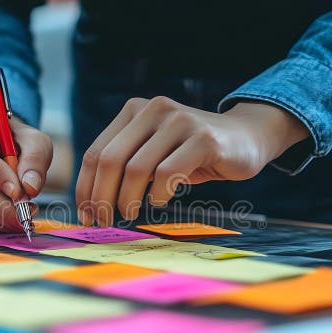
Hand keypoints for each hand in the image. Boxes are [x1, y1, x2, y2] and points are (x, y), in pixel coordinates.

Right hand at [0, 117, 51, 230]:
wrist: (7, 148)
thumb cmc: (20, 142)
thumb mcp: (36, 142)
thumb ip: (36, 160)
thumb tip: (29, 187)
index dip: (0, 178)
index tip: (19, 193)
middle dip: (4, 204)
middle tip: (27, 212)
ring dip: (1, 215)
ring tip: (25, 214)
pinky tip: (11, 217)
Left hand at [75, 97, 308, 226]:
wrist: (246, 138)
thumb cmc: (193, 153)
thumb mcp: (154, 153)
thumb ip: (125, 166)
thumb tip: (91, 205)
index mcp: (133, 111)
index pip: (96, 153)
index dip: (85, 188)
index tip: (86, 216)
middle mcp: (153, 110)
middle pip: (110, 161)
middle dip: (101, 198)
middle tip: (104, 222)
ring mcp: (179, 121)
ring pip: (135, 168)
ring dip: (126, 200)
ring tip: (129, 215)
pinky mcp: (203, 138)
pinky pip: (167, 173)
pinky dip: (157, 195)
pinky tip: (158, 202)